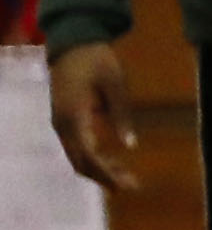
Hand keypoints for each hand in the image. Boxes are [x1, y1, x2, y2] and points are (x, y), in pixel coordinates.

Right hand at [47, 43, 132, 189]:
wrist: (73, 44)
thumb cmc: (97, 60)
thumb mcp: (115, 84)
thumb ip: (121, 114)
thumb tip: (130, 145)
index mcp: (74, 116)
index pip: (89, 155)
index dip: (107, 173)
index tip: (127, 185)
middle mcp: (62, 125)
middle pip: (80, 162)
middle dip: (104, 177)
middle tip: (132, 185)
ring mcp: (61, 124)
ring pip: (77, 157)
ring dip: (100, 170)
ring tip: (127, 178)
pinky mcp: (64, 122)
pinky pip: (77, 147)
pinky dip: (94, 158)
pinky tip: (114, 162)